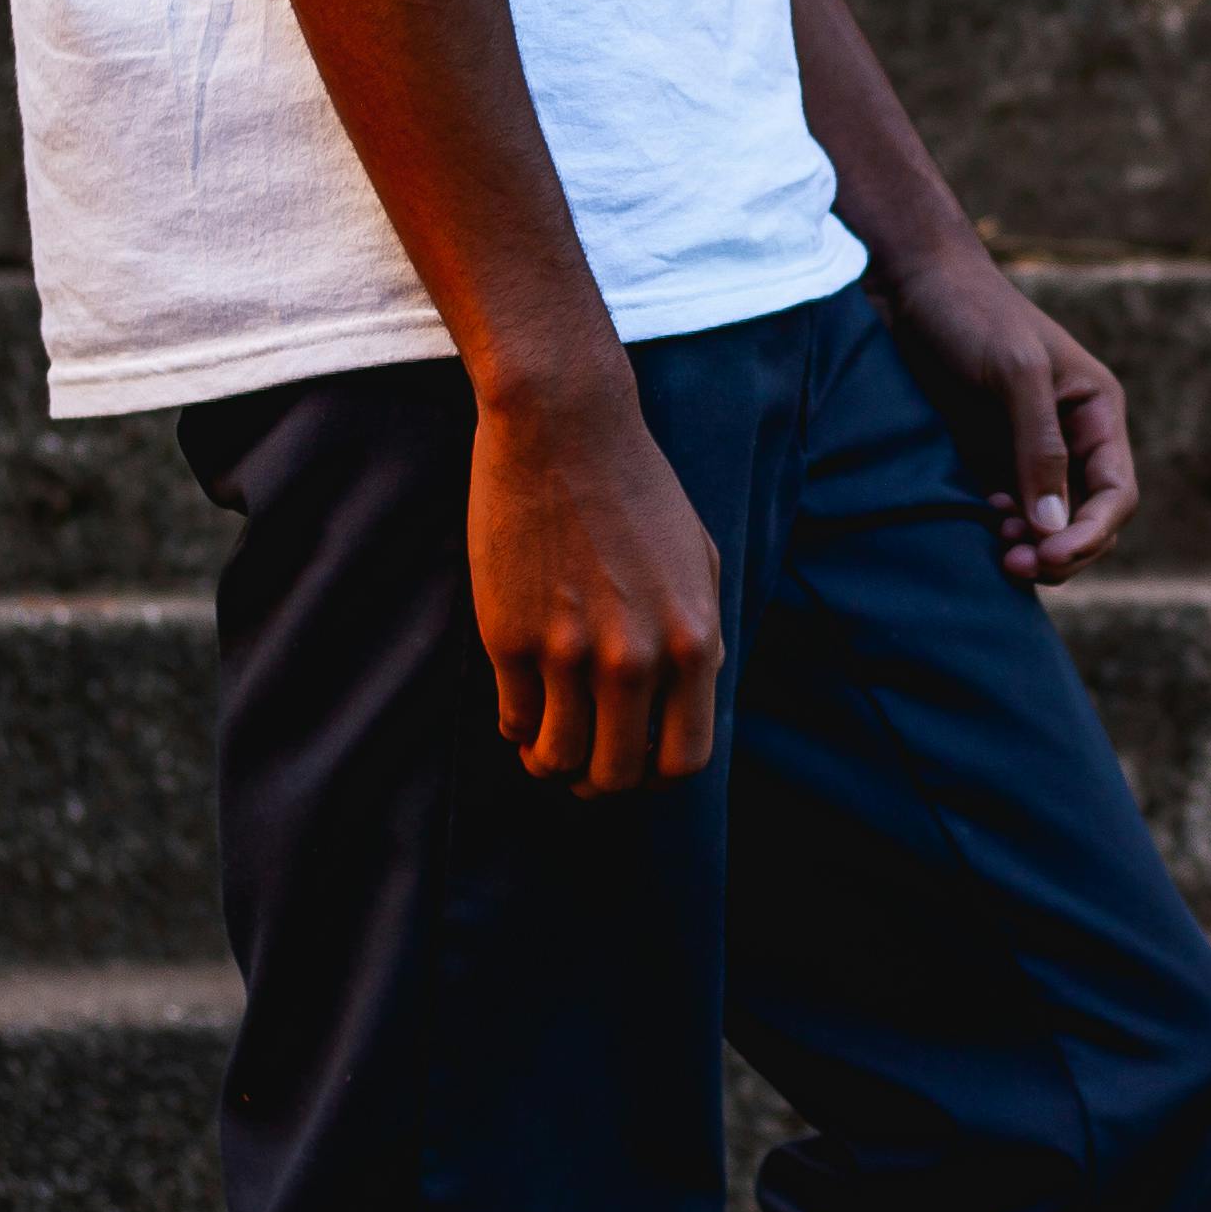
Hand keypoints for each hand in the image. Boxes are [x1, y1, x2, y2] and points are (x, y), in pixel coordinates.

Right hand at [469, 372, 723, 791]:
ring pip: (557, 758)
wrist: (563, 429)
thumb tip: (686, 702)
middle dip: (598, 782)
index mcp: (693, 642)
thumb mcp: (698, 561)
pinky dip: (517, 724)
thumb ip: (699, 636)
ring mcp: (569, 652)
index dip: (657, 776)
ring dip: (550, 762)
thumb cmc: (635, 488)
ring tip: (544, 745)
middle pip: (617, 776)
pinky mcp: (510, 638)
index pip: (684, 760)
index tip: (637, 762)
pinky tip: (520, 704)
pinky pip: (513, 718)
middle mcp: (636, 658)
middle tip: (583, 765)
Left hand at [885, 248, 1137, 586]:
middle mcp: (1071, 437)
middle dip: (1061, 550)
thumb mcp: (1016, 372)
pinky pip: (1007, 510)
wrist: (913, 284)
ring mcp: (1027, 449)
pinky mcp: (986, 454)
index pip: (1116, 494)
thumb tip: (1053, 527)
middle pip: (1088, 519)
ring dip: (1030, 547)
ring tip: (997, 547)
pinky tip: (978, 523)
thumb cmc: (973, 313)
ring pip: (1047, 523)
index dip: (1091, 535)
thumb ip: (1039, 447)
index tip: (1049, 556)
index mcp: (1096, 413)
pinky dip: (1000, 529)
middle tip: (1015, 564)